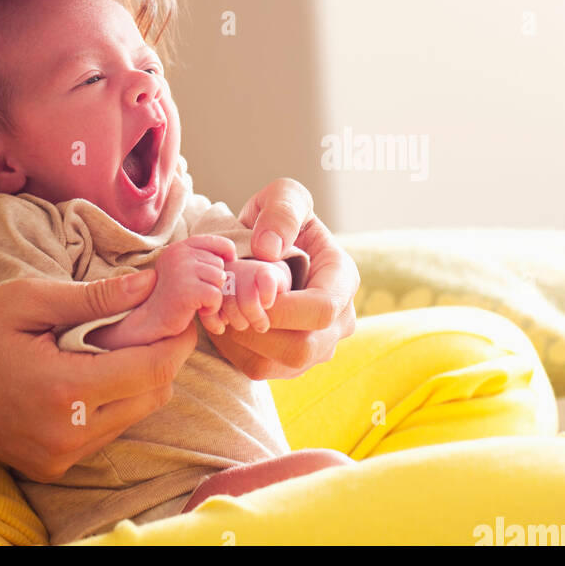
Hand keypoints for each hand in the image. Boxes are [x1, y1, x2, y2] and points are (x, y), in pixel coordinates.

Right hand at [0, 269, 196, 482]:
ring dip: (141, 379)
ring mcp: (61, 454)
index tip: (183, 311)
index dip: (177, 339)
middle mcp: (70, 433)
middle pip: (152, 397)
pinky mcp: (53, 463)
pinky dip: (116, 399)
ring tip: (126, 339)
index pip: (151, 370)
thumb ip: (94, 297)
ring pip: (134, 416)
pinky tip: (98, 367)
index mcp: (66, 390)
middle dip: (164, 356)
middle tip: (160, 319)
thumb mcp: (28, 300)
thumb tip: (148, 284)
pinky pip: (107, 430)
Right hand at [141, 234, 238, 338]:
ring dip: (214, 295)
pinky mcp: (188, 289)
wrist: (153, 319)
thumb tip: (232, 253)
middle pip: (220, 263)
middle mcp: (180, 254)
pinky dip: (213, 307)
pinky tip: (199, 310)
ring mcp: (182, 270)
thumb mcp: (184, 268)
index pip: (218, 242)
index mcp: (179, 247)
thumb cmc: (174, 295)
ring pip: (220, 279)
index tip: (222, 271)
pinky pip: (216, 295)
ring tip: (198, 301)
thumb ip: (201, 257)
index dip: (228, 255)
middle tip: (199, 293)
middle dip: (215, 281)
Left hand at [213, 179, 359, 380]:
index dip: (283, 307)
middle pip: (304, 347)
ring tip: (223, 309)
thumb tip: (268, 249)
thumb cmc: (275, 217)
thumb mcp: (282, 196)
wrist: (262, 243)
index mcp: (342, 278)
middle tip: (227, 303)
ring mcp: (319, 345)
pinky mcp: (292, 362)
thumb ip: (281, 211)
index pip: (323, 309)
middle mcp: (339, 319)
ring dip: (244, 341)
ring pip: (282, 364)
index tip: (249, 289)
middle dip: (258, 328)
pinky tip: (223, 322)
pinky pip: (262, 370)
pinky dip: (235, 351)